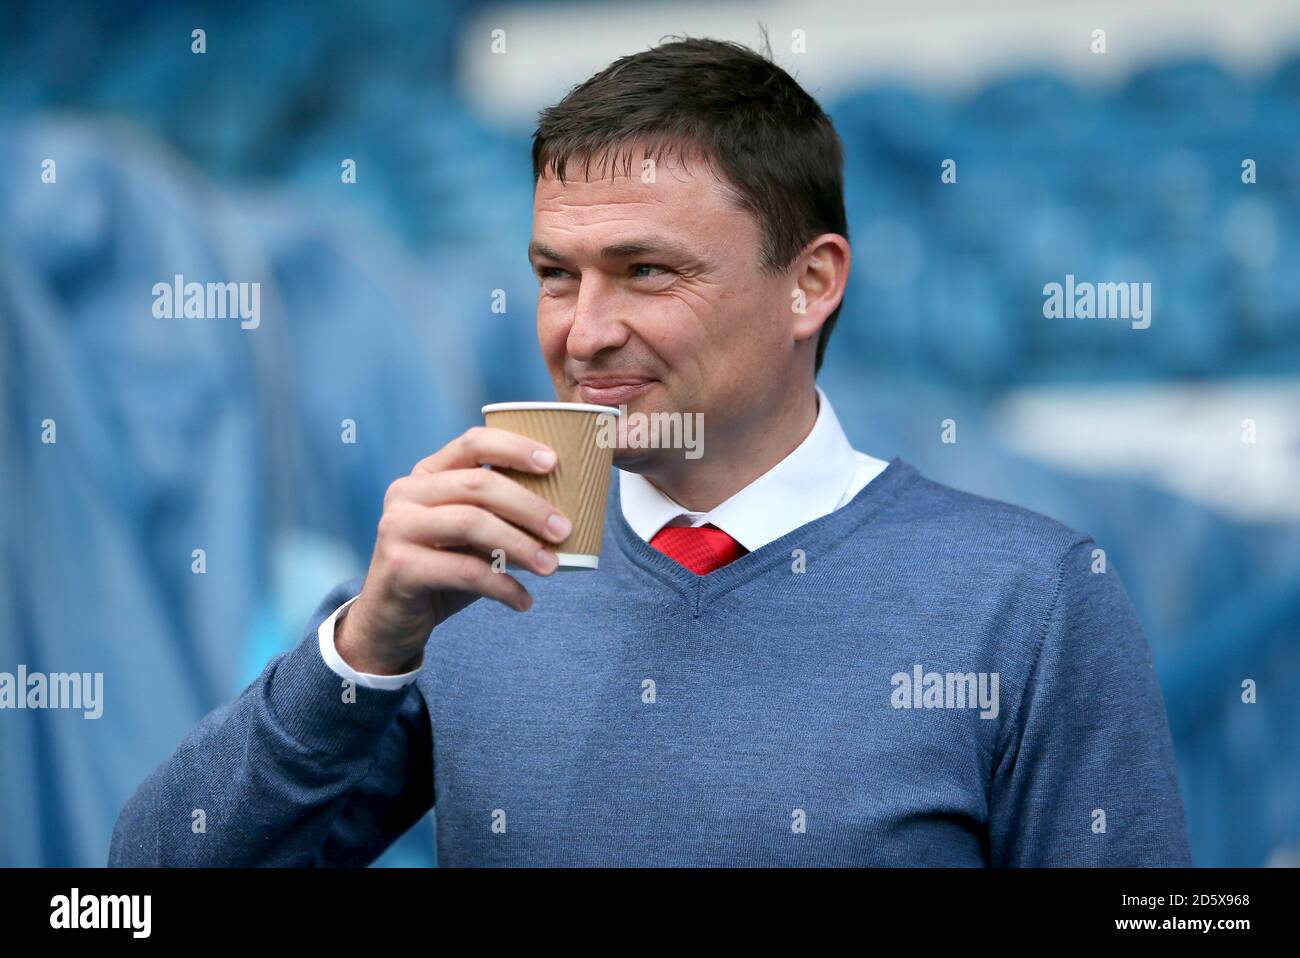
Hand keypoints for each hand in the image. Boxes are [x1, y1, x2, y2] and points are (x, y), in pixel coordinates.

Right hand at [334, 426, 571, 673]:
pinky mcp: (399, 566)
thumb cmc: (443, 570)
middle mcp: (406, 492)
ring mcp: (397, 527)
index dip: (515, 448)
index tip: (553, 462)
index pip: (473, 443)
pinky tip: (524, 601)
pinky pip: (464, 571)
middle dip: (529, 506)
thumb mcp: (472, 536)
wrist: (392, 620)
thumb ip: (500, 516)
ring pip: (472, 524)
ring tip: (551, 567)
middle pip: (478, 485)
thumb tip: (565, 514)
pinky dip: (502, 586)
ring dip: (520, 545)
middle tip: (564, 529)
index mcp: (427, 473)